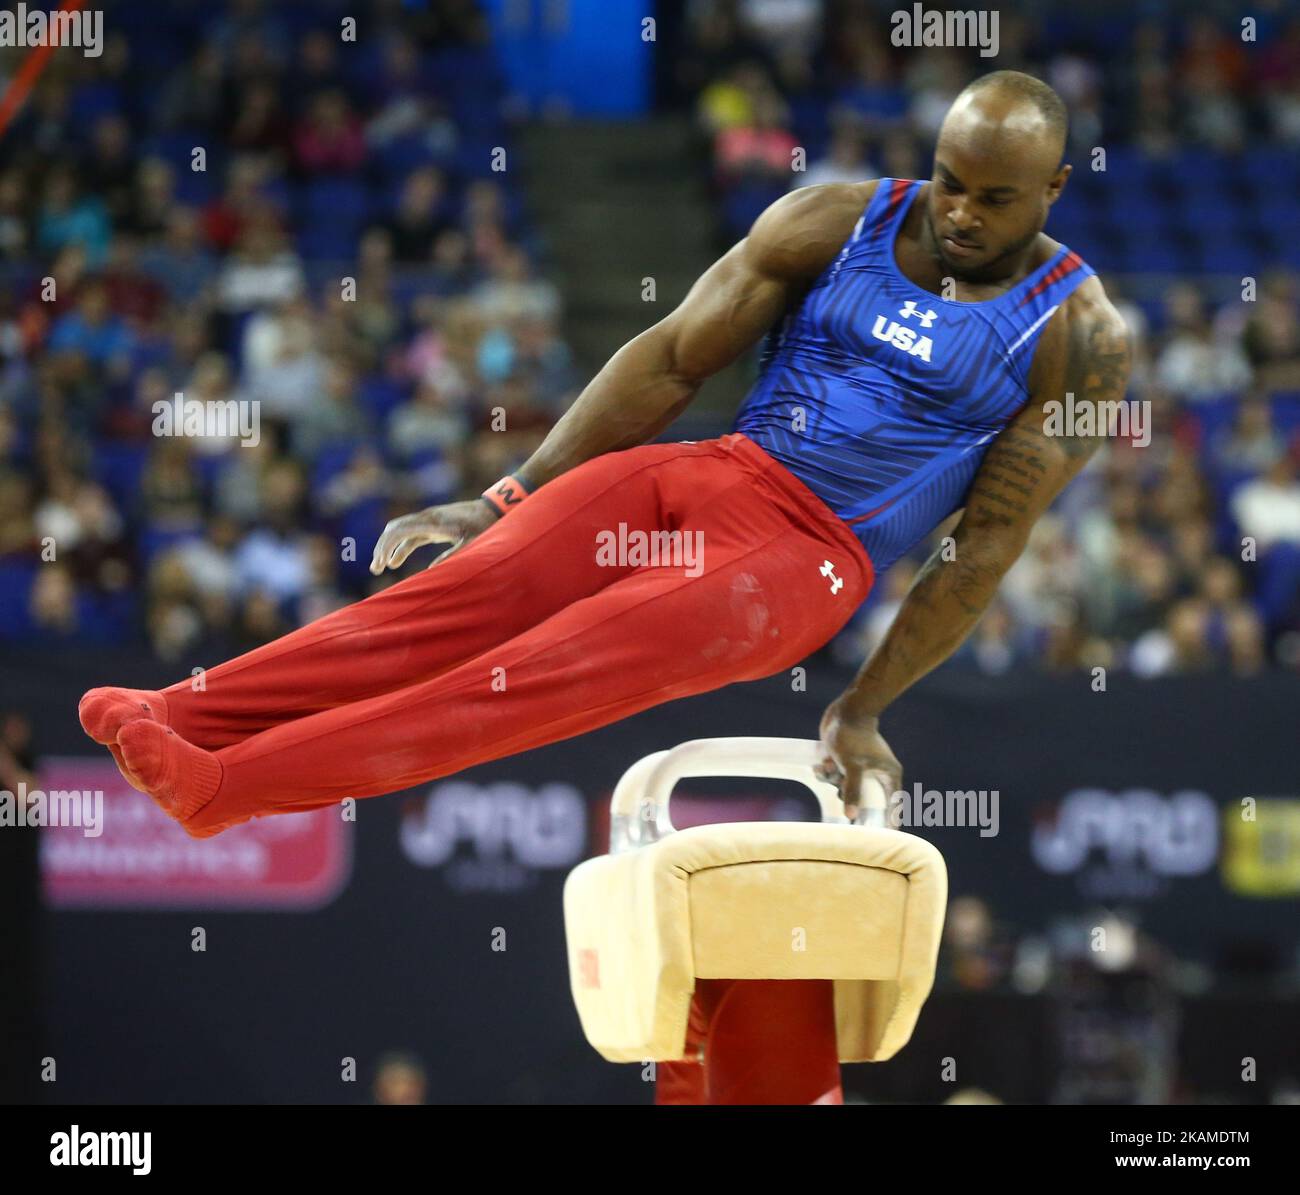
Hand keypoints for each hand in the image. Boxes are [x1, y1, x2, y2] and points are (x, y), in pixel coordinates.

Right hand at [370, 499, 499, 574]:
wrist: (490, 511)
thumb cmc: (483, 527)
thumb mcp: (472, 542)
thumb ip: (453, 554)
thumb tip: (431, 570)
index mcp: (432, 521)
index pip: (400, 531)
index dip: (387, 546)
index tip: (382, 564)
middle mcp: (426, 518)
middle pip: (394, 530)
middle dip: (381, 548)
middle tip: (376, 569)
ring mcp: (427, 521)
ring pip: (399, 532)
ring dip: (387, 548)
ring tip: (378, 568)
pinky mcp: (432, 527)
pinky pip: (410, 537)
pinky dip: (400, 549)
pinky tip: (393, 563)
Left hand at [815, 695, 901, 820]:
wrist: (842, 712)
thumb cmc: (853, 736)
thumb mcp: (852, 766)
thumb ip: (853, 791)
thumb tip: (851, 815)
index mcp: (889, 776)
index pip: (892, 807)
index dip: (886, 823)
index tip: (878, 840)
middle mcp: (876, 775)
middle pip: (863, 801)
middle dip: (847, 797)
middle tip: (840, 793)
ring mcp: (860, 769)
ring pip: (845, 789)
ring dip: (833, 781)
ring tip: (829, 765)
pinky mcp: (845, 763)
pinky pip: (835, 778)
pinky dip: (827, 772)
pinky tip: (823, 762)